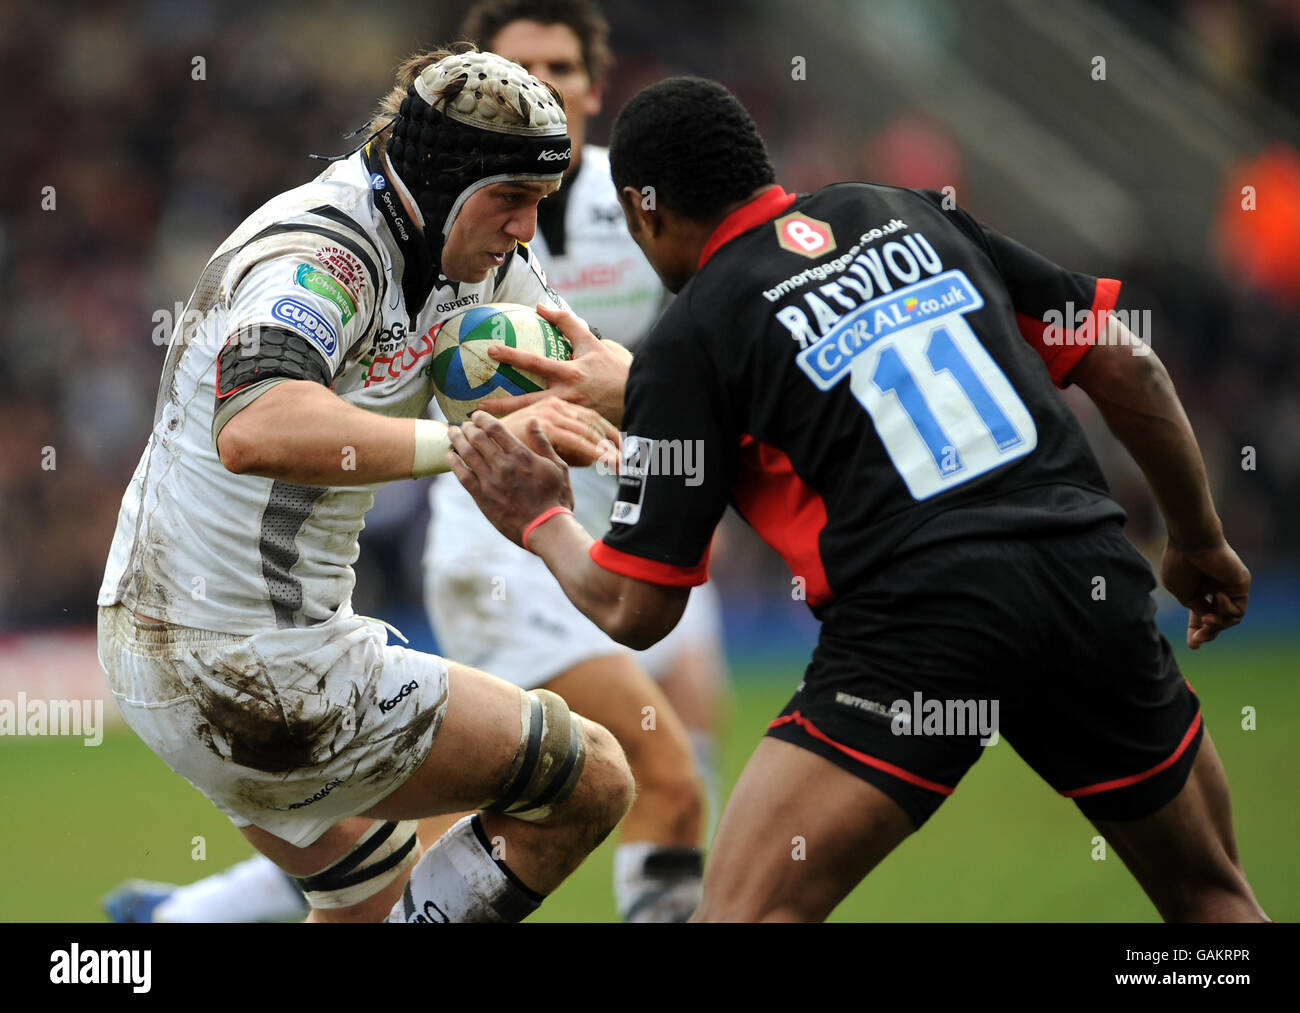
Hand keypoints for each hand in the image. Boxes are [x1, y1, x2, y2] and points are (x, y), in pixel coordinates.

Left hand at [447, 409, 573, 546]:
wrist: (546, 528)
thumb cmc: (556, 498)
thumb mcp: (558, 467)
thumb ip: (542, 443)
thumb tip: (532, 421)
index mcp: (521, 455)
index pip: (495, 429)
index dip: (482, 419)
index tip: (476, 416)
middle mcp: (503, 465)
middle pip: (478, 438)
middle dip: (468, 427)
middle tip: (464, 425)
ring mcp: (491, 482)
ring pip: (468, 454)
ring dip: (458, 440)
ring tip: (452, 433)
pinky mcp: (482, 498)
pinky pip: (463, 476)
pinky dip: (454, 463)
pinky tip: (450, 456)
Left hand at [476, 303, 631, 426]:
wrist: (642, 397)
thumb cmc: (616, 368)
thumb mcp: (594, 342)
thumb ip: (567, 324)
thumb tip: (541, 306)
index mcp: (570, 373)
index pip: (535, 362)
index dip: (512, 355)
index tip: (490, 350)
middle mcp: (567, 396)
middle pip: (528, 401)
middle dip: (501, 405)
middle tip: (477, 407)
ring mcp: (571, 415)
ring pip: (536, 422)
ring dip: (513, 425)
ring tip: (490, 430)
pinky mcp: (578, 430)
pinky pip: (553, 435)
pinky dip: (535, 438)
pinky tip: (517, 443)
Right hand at [497, 395, 619, 466]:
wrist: (483, 443)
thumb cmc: (514, 448)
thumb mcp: (543, 445)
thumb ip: (564, 448)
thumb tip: (588, 460)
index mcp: (556, 406)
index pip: (590, 418)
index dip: (609, 434)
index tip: (625, 451)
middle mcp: (555, 405)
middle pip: (594, 421)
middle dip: (614, 440)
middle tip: (630, 458)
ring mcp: (550, 413)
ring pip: (588, 430)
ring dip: (607, 448)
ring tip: (621, 464)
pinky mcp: (545, 425)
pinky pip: (576, 440)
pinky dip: (593, 452)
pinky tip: (604, 463)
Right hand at [1160, 538, 1249, 649]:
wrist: (1191, 542)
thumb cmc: (1180, 562)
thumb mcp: (1181, 592)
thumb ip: (1194, 606)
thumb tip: (1207, 616)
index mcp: (1198, 591)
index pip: (1201, 617)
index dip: (1197, 632)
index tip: (1193, 646)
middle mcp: (1215, 589)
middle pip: (1217, 621)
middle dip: (1208, 632)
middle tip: (1199, 640)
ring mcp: (1229, 587)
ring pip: (1230, 619)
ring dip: (1218, 624)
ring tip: (1206, 618)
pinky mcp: (1241, 585)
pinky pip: (1238, 609)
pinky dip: (1227, 609)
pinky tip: (1217, 597)